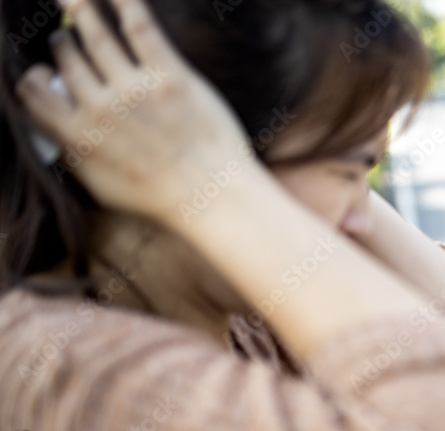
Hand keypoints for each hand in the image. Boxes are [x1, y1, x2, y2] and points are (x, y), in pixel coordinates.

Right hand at [15, 0, 260, 226]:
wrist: (210, 197)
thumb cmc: (158, 197)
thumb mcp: (101, 186)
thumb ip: (73, 155)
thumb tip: (54, 133)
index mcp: (78, 135)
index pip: (34, 90)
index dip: (36, 77)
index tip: (43, 72)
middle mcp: (100, 107)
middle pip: (67, 57)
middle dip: (64, 43)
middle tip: (67, 36)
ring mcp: (135, 89)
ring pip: (95, 35)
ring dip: (81, 12)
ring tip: (76, 2)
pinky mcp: (170, 76)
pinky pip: (140, 27)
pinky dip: (124, 2)